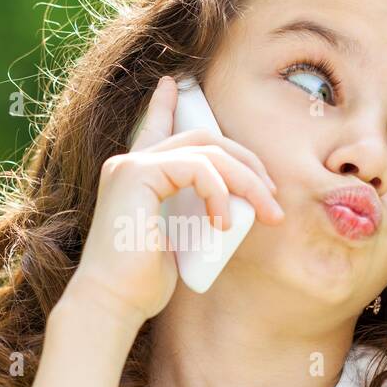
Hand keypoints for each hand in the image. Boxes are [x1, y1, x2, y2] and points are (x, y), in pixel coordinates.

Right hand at [63, 75, 284, 326]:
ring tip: (266, 213)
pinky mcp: (136, 174)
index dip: (166, 104)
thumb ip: (193, 212)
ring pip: (208, 151)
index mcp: (136, 177)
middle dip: (246, 161)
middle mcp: (129, 164)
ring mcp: (131, 166)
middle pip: (203, 139)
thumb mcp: (178, 240)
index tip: (173, 84)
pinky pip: (197, 168)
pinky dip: (220, 193)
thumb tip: (231, 209)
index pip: (154, 128)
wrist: (114, 302)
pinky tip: (224, 224)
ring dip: (247, 180)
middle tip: (272, 195)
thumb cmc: (143, 283)